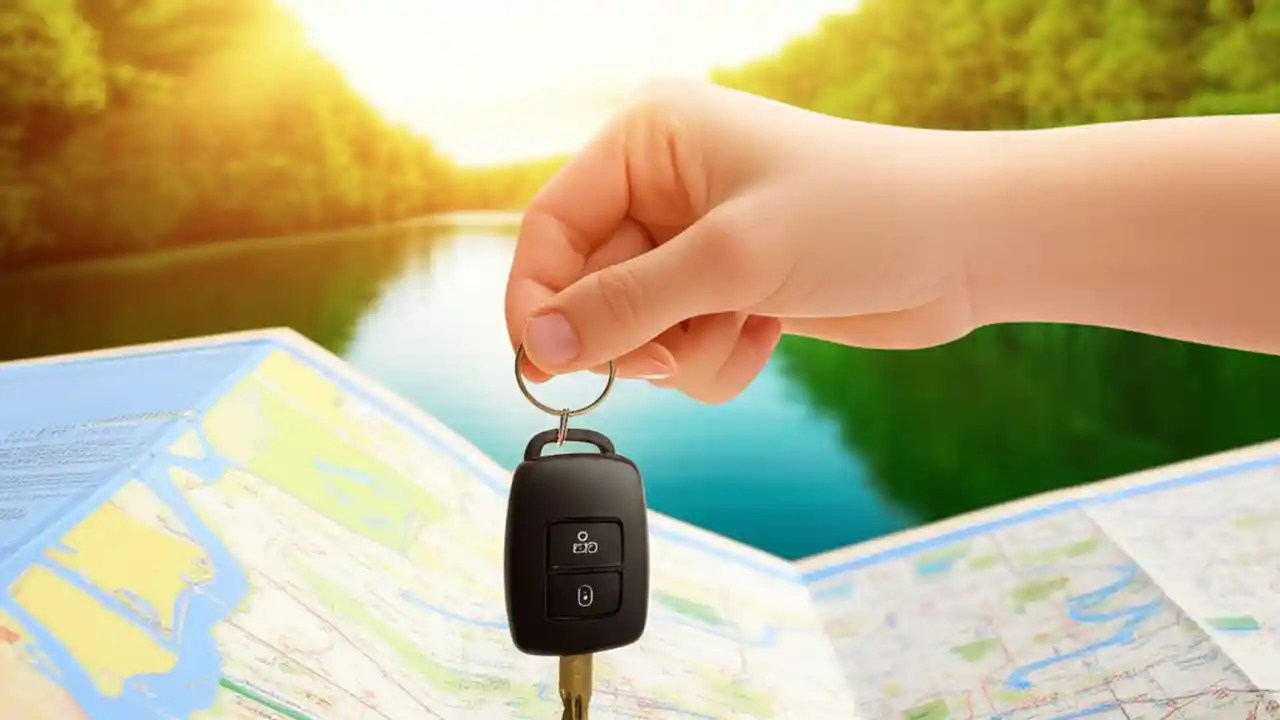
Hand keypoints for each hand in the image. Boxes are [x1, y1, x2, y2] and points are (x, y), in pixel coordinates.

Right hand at [505, 79, 982, 402]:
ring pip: (634, 329)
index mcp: (649, 140)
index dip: (539, 300)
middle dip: (633, 331)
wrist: (969, 246)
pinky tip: (767, 332)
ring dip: (680, 350)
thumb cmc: (865, 213)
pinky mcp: (726, 288)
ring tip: (743, 324)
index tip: (546, 364)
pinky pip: (679, 348)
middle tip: (675, 346)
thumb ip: (624, 305)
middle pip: (589, 286)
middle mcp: (663, 187)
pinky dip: (714, 359)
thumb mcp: (731, 258)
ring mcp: (695, 241)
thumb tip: (539, 348)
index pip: (551, 227)